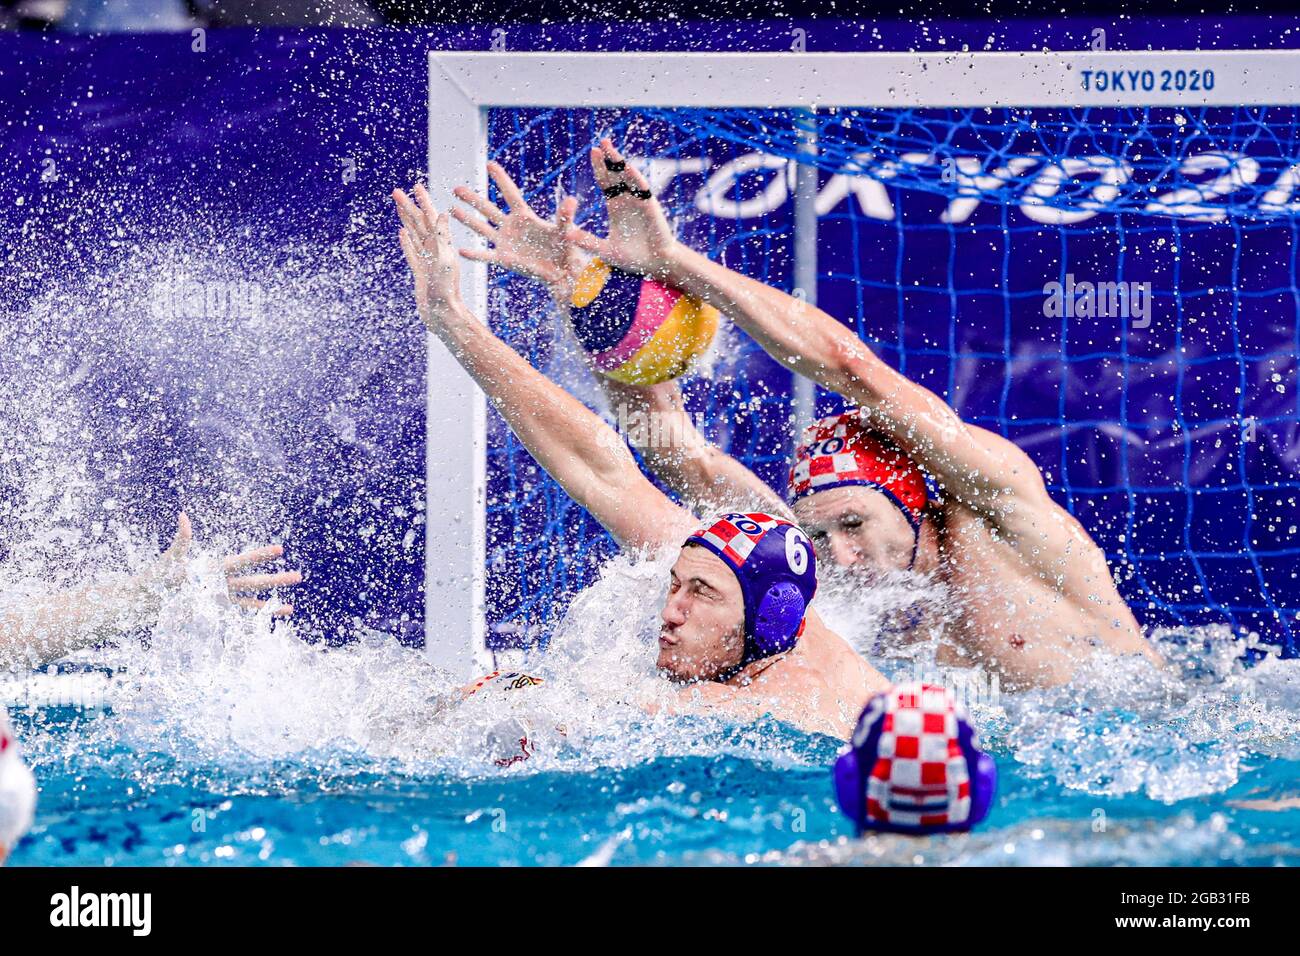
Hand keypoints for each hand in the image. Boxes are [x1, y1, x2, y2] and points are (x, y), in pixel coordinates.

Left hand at [160, 512, 301, 616]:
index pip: (242, 561)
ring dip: (270, 605)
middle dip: (277, 580)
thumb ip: (183, 540)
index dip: (261, 556)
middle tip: (299, 576)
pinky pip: (236, 618)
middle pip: (254, 582)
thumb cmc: (157, 576)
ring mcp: (218, 600)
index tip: (280, 549)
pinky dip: (251, 620)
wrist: (144, 599)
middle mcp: (221, 584)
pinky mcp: (211, 614)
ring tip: (290, 608)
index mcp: (214, 568)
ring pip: (251, 602)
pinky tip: (263, 621)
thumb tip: (184, 516)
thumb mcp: (171, 559)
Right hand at [393, 184, 462, 321]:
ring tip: (398, 206)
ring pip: (415, 234)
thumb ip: (443, 237)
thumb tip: (443, 213)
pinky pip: (412, 251)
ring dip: (406, 219)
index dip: (423, 201)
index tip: (415, 186)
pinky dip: (406, 241)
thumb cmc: (446, 290)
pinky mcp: (421, 271)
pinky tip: (402, 233)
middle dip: (408, 206)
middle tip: (396, 192)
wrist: (442, 314)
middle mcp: (436, 250)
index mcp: (443, 245)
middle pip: (419, 223)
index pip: (431, 217)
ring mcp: (427, 260)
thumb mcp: (445, 261)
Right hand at [451, 162, 585, 299]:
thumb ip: (565, 216)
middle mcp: (511, 227)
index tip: (489, 164)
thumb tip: (571, 201)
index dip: (501, 179)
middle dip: (472, 199)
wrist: (562, 271)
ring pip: (482, 229)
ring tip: (452, 210)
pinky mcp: (504, 259)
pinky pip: (486, 255)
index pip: (510, 194)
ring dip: (467, 220)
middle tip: (456, 188)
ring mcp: (505, 242)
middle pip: (488, 209)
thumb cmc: (565, 247)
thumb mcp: (565, 230)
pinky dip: (474, 254)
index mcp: (524, 216)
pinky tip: (460, 250)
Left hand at [564, 138, 678, 277]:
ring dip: (619, 162)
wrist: (656, 265)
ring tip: (610, 148)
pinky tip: (627, 168)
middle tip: (599, 143)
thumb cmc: (633, 258)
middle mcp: (627, 201)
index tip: (592, 152)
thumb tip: (566, 235)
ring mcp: (639, 202)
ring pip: (628, 177)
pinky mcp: (650, 207)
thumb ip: (587, 241)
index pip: (606, 182)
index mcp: (616, 207)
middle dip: (608, 159)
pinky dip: (635, 179)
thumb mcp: (605, 250)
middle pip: (615, 175)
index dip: (599, 167)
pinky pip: (642, 190)